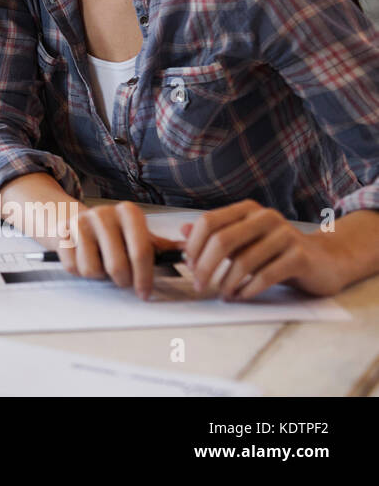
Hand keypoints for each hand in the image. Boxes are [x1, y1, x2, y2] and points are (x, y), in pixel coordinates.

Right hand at [57, 201, 183, 299]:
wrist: (69, 218)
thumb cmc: (111, 232)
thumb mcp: (138, 235)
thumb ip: (164, 246)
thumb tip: (191, 254)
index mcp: (129, 213)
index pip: (142, 252)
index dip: (145, 278)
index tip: (145, 293)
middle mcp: (105, 213)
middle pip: (118, 266)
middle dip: (121, 280)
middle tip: (120, 278)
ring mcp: (81, 222)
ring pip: (93, 269)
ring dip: (98, 275)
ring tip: (100, 263)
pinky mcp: (62, 232)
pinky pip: (73, 267)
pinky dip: (79, 270)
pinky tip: (83, 257)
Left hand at [181, 200, 348, 299]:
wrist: (325, 261)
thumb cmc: (276, 251)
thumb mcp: (244, 240)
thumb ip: (216, 235)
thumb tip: (182, 232)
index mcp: (247, 209)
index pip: (208, 222)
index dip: (193, 245)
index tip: (187, 264)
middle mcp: (265, 217)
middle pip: (222, 240)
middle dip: (204, 266)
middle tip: (198, 285)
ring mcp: (285, 235)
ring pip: (243, 261)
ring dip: (227, 283)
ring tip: (223, 294)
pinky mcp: (299, 256)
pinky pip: (265, 275)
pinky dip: (248, 289)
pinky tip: (240, 296)